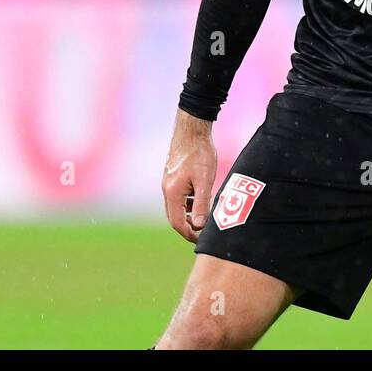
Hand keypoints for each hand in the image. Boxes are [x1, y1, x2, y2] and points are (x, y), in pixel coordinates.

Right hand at [162, 109, 217, 241]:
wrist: (191, 129)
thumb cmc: (200, 153)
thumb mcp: (205, 180)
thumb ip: (202, 203)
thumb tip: (200, 226)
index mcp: (173, 193)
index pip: (177, 223)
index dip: (188, 234)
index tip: (200, 240)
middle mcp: (167, 189)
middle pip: (174, 217)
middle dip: (187, 228)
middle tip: (202, 234)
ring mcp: (168, 182)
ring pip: (176, 206)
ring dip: (188, 215)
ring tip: (204, 219)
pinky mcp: (173, 176)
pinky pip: (178, 197)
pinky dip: (187, 204)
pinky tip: (200, 201)